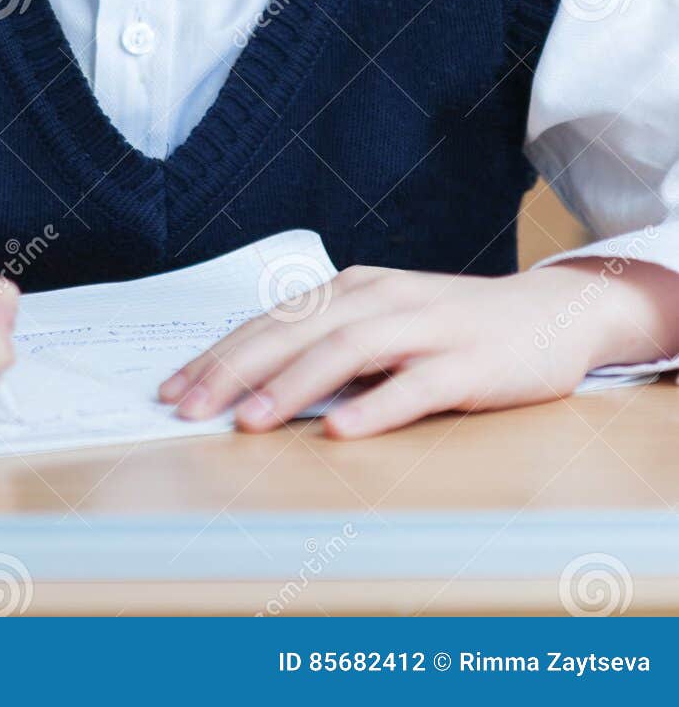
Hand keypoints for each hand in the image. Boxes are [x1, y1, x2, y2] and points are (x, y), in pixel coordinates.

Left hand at [157, 259, 675, 439]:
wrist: (547, 314)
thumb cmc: (451, 328)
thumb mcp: (383, 324)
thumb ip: (328, 346)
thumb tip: (250, 384)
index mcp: (353, 289)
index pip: (272, 322)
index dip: (219, 355)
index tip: (172, 388)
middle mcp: (381, 298)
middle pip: (295, 331)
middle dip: (235, 369)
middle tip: (188, 406)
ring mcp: (427, 328)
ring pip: (347, 351)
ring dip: (293, 386)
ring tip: (250, 421)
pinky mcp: (469, 363)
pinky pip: (416, 386)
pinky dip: (376, 406)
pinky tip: (342, 430)